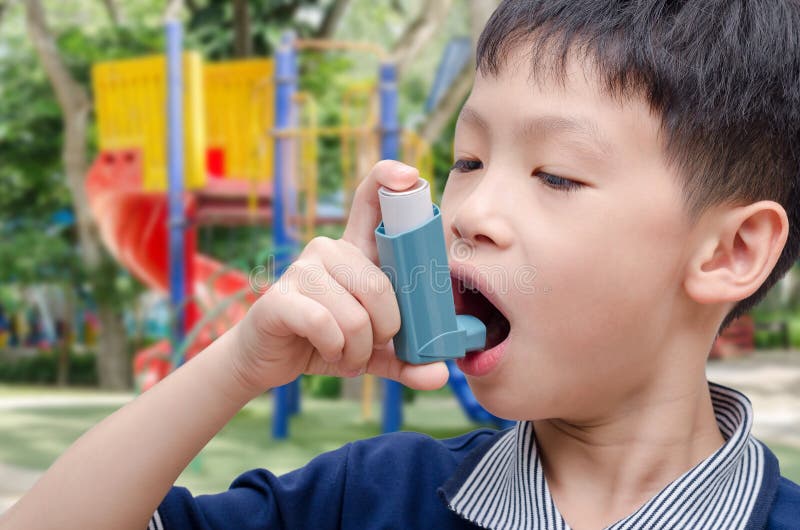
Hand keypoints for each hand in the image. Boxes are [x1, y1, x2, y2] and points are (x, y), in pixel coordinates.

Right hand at [233, 160, 449, 395]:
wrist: (269, 359)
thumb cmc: (327, 341)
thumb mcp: (374, 350)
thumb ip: (407, 359)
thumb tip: (440, 374)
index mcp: (356, 251)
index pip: (370, 199)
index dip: (388, 179)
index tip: (410, 176)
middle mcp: (328, 250)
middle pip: (380, 286)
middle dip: (385, 331)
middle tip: (371, 345)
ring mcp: (302, 269)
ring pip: (356, 314)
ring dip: (358, 349)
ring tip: (345, 353)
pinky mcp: (280, 297)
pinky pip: (326, 324)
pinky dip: (335, 350)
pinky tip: (326, 351)